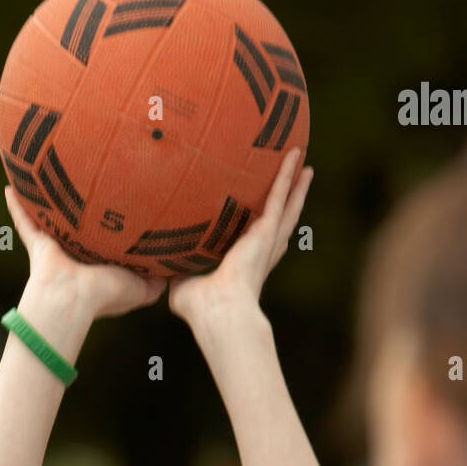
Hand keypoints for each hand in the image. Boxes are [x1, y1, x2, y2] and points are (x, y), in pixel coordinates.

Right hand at [3, 183, 164, 321]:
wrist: (74, 297)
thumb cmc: (107, 294)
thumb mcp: (143, 290)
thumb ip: (158, 279)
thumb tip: (175, 266)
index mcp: (100, 262)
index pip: (108, 240)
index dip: (116, 226)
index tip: (125, 205)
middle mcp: (77, 252)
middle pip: (79, 224)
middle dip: (82, 206)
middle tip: (88, 178)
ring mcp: (56, 246)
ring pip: (52, 218)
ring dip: (48, 201)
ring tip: (48, 174)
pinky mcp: (38, 243)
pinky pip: (24, 219)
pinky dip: (16, 206)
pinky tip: (10, 185)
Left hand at [167, 149, 312, 328]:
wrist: (217, 311)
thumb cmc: (201, 309)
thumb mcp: (183, 286)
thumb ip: (177, 273)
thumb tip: (160, 267)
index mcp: (244, 265)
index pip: (259, 244)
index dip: (266, 232)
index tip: (270, 219)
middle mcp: (260, 252)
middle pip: (281, 221)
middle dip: (290, 202)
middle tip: (300, 180)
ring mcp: (266, 240)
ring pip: (286, 206)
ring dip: (296, 184)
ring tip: (305, 164)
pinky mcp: (266, 231)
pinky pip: (279, 194)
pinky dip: (286, 173)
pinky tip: (293, 154)